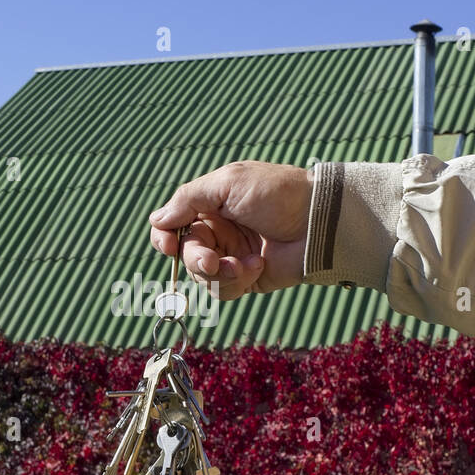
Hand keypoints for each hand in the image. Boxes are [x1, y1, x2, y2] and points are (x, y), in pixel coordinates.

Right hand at [148, 160, 311, 299]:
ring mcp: (232, 256)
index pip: (171, 226)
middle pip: (183, 256)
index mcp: (209, 206)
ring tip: (244, 265)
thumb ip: (188, 199)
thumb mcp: (228, 184)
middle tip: (212, 260)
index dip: (164, 238)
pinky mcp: (248, 279)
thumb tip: (156, 219)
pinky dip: (238, 281)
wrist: (318, 221)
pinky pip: (225, 290)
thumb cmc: (277, 194)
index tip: (169, 245)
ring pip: (202, 278)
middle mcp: (218, 232)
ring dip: (218, 274)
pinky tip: (258, 266)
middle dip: (195, 260)